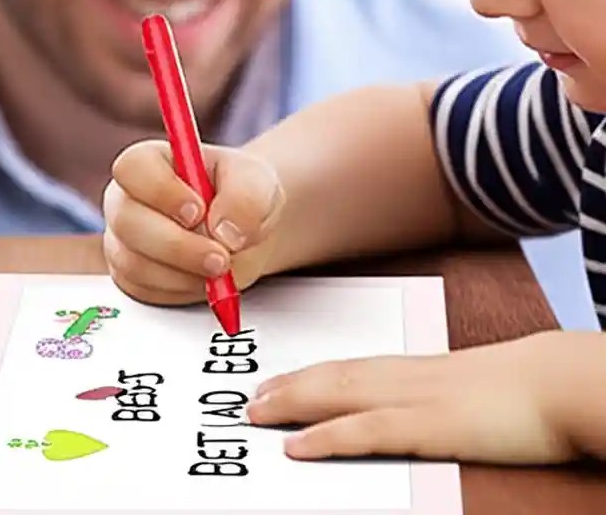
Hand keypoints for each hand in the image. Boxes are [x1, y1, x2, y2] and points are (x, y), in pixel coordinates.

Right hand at [102, 139, 285, 305]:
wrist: (244, 232)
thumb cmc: (242, 195)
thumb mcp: (257, 182)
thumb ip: (246, 197)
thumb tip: (224, 232)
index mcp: (149, 163)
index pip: (132, 168)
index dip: (161, 190)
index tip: (198, 210)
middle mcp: (126, 199)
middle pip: (127, 221)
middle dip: (177, 245)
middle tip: (220, 258)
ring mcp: (123, 240)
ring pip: (134, 263)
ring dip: (184, 273)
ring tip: (221, 268)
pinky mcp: (130, 276)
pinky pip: (144, 289)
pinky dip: (181, 290)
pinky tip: (203, 277)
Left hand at [247, 330, 605, 463]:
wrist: (562, 382)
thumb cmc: (526, 389)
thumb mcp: (471, 388)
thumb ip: (439, 393)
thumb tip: (421, 407)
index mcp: (417, 371)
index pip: (350, 367)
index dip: (308, 374)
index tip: (276, 380)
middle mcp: (406, 379)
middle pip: (333, 377)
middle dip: (287, 387)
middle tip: (252, 398)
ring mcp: (413, 401)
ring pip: (338, 397)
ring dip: (292, 405)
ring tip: (257, 414)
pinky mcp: (427, 427)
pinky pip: (365, 432)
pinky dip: (326, 437)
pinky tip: (298, 445)